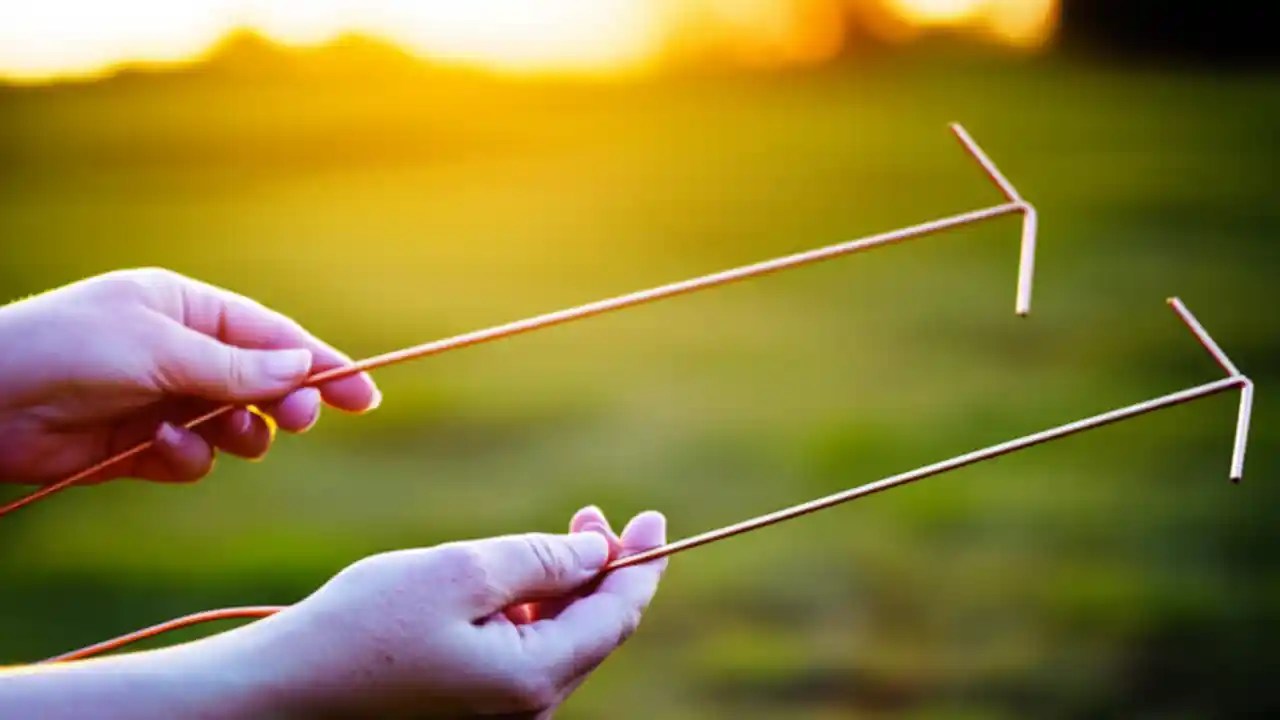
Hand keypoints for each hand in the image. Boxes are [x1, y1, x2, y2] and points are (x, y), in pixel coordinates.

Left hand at [0, 268, 378, 484]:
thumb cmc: (66, 349)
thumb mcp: (158, 347)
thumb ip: (234, 365)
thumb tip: (304, 367)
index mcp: (186, 309)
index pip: (271, 336)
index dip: (321, 364)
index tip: (363, 395)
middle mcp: (180, 351)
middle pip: (260, 381)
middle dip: (282, 402)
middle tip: (298, 420)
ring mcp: (161, 399)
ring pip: (232, 426)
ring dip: (235, 434)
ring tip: (228, 437)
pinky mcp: (138, 446)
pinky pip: (191, 457)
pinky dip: (184, 456)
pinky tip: (154, 446)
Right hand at [255, 506, 666, 718]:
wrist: (281, 691)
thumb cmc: (362, 628)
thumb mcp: (460, 573)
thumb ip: (540, 560)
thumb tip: (598, 553)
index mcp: (533, 680)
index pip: (617, 617)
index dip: (642, 564)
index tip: (655, 519)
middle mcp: (526, 708)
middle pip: (592, 631)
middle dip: (604, 569)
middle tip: (595, 515)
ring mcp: (497, 712)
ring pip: (558, 641)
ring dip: (566, 586)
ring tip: (562, 536)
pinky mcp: (468, 707)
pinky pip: (523, 654)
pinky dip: (532, 611)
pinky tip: (514, 578)